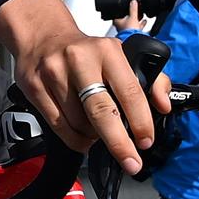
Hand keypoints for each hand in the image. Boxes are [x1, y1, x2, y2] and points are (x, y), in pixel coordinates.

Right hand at [0, 0, 159, 171]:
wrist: (43, 36)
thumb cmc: (88, 52)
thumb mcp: (123, 55)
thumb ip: (152, 79)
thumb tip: (163, 106)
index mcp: (107, 51)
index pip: (129, 91)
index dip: (140, 121)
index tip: (146, 141)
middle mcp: (79, 60)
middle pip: (101, 112)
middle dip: (119, 143)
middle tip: (131, 162)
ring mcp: (54, 74)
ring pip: (79, 124)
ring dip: (93, 138)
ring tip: (98, 132)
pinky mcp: (35, 87)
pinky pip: (59, 126)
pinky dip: (75, 139)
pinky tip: (82, 136)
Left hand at [114, 0, 150, 33]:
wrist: (134, 41)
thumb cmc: (129, 31)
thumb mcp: (132, 17)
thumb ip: (133, 9)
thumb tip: (133, 2)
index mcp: (117, 21)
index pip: (118, 13)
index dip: (122, 9)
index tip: (126, 5)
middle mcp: (120, 26)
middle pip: (125, 18)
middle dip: (130, 14)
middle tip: (134, 9)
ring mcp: (126, 30)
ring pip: (131, 22)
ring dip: (136, 18)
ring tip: (140, 15)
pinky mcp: (132, 33)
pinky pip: (136, 27)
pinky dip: (140, 24)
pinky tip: (144, 21)